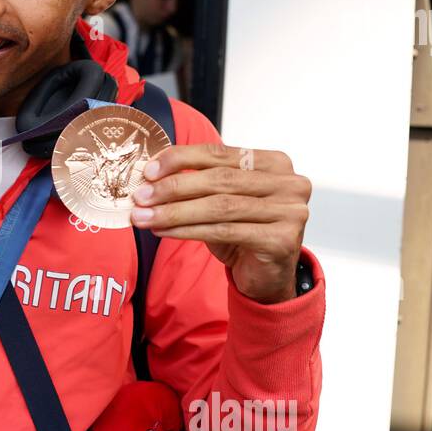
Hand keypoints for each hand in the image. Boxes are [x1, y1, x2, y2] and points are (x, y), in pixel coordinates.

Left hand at [130, 143, 311, 303]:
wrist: (267, 277)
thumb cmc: (242, 233)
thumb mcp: (220, 201)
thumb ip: (197, 183)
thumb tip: (150, 177)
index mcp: (274, 163)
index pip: (219, 153)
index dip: (180, 159)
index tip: (148, 171)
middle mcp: (289, 183)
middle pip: (219, 180)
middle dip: (173, 188)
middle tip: (140, 196)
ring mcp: (291, 211)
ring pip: (219, 206)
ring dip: (175, 212)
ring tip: (145, 217)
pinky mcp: (282, 239)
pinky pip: (224, 231)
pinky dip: (188, 230)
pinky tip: (164, 231)